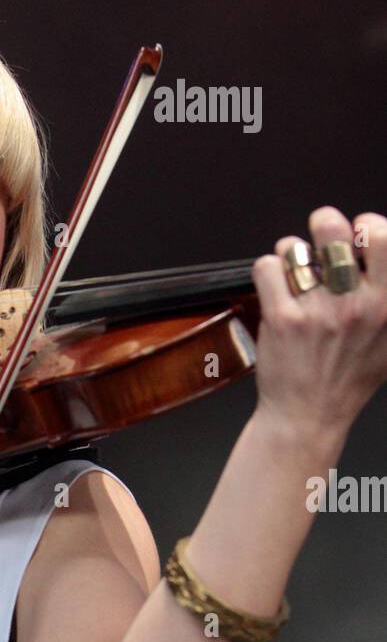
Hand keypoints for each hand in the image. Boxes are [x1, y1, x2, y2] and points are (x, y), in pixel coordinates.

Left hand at [251, 206, 386, 443]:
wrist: (307, 418)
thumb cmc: (347, 380)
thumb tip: (383, 253)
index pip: (383, 237)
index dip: (367, 226)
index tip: (359, 235)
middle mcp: (354, 305)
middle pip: (335, 231)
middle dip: (324, 224)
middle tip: (320, 234)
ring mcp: (316, 311)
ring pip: (295, 247)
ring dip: (291, 252)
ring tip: (295, 270)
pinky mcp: (281, 319)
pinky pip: (267, 268)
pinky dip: (267, 271)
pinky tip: (275, 286)